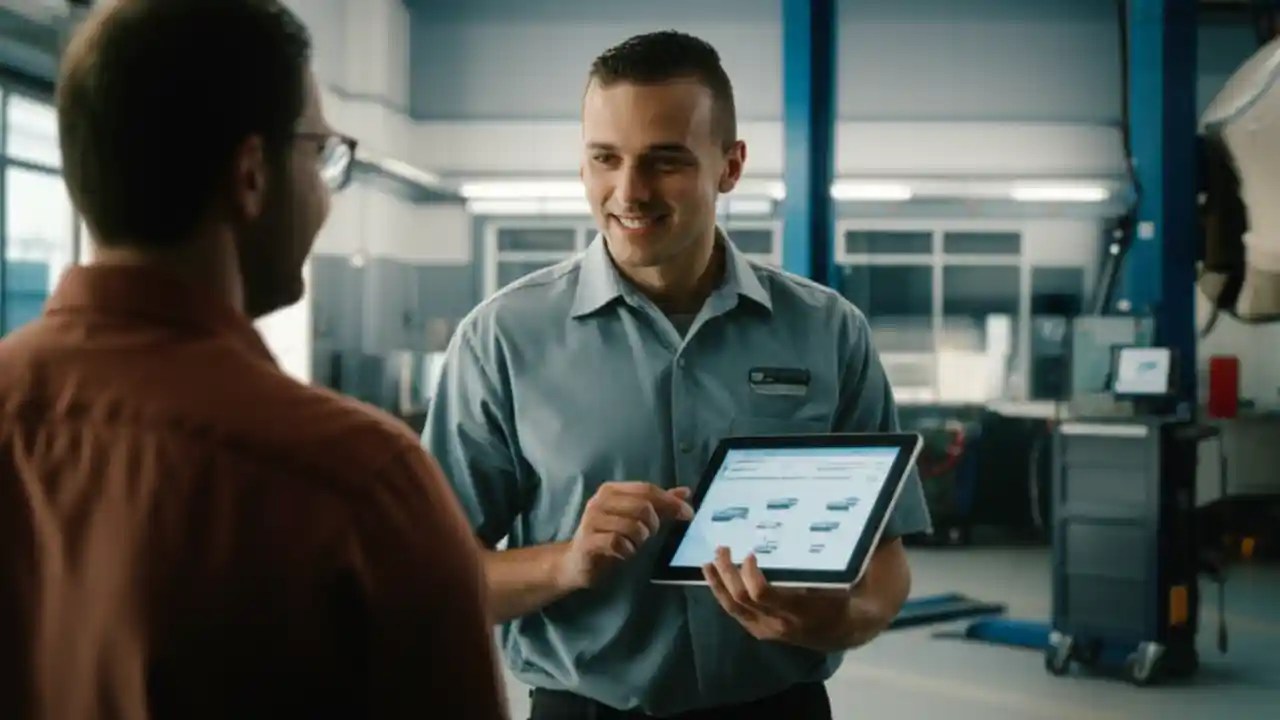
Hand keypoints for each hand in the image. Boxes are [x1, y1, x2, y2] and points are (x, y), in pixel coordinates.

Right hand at [556, 482, 693, 590]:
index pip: (646, 489)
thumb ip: (659, 504)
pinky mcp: (588, 541)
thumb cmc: (608, 537)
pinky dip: (627, 551)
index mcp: (611, 490)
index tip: (688, 514)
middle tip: (649, 534)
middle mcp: (600, 501)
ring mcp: (592, 521)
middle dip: (654, 524)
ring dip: (640, 540)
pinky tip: (623, 553)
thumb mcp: (634, 518)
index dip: (670, 501)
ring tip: (633, 544)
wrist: (576, 562)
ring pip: (634, 526)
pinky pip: (619, 543)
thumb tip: (685, 492)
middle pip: (643, 507)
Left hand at [702, 546, 875, 651]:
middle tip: (722, 549)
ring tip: (707, 564)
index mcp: (797, 609)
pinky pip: (736, 614)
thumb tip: (805, 530)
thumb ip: (818, 565)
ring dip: (718, 584)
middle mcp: (778, 622)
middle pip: (741, 599)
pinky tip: (715, 580)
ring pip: (733, 609)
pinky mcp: (761, 632)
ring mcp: (767, 630)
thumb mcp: (837, 580)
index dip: (750, 573)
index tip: (750, 553)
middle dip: (727, 573)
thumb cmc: (843, 597)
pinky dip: (723, 596)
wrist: (847, 630)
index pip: (761, 594)